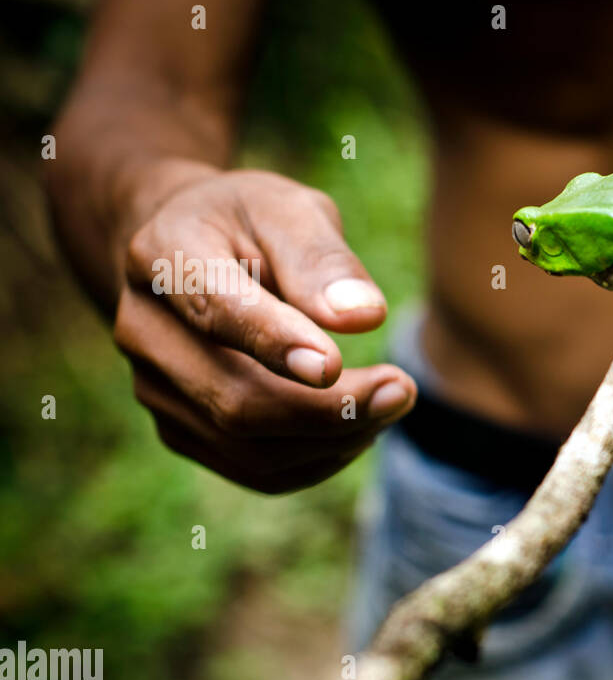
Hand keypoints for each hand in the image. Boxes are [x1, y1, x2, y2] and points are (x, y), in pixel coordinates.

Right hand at [114, 168, 416, 492]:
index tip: (337, 365)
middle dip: (330, 410)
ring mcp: (154, 389)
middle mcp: (143, 331)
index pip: (217, 311)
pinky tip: (357, 427)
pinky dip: (319, 458)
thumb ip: (321, 257)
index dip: (276, 344)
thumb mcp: (288, 210)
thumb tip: (363, 316)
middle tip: (402, 389)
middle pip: (236, 401)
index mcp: (162, 256)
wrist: (190, 253)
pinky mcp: (181, 430)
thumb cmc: (250, 225)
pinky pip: (256, 470)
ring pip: (249, 448)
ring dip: (334, 439)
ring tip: (389, 401)